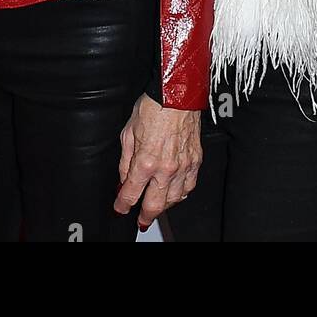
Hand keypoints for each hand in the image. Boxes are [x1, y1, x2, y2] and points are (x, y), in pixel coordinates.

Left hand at [114, 94, 200, 228]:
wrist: (176, 95)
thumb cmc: (152, 108)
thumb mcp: (128, 133)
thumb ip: (125, 161)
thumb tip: (123, 180)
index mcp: (145, 161)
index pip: (131, 193)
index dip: (123, 204)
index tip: (120, 208)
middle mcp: (166, 168)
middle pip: (155, 205)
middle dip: (145, 216)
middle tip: (141, 221)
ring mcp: (183, 166)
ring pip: (174, 199)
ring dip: (163, 206)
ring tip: (156, 207)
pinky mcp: (196, 161)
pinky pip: (190, 186)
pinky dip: (181, 194)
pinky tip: (175, 194)